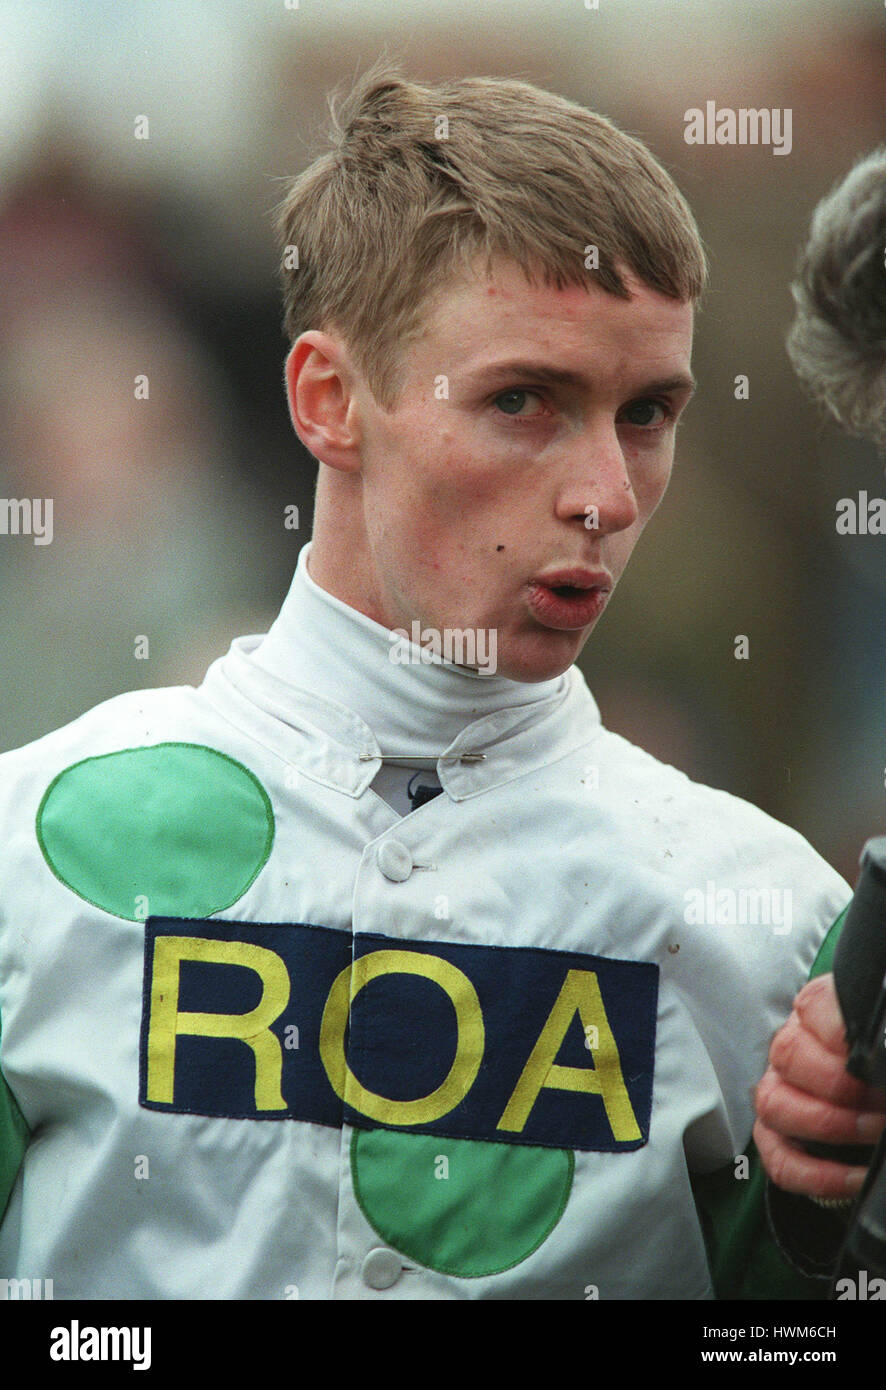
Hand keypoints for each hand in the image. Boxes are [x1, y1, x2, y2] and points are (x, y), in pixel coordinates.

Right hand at [753, 972, 885, 1199]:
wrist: (871, 1091)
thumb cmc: (880, 1066)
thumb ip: (885, 1042)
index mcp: (819, 1011)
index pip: (814, 1007)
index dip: (843, 1033)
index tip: (876, 1057)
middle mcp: (789, 1048)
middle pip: (788, 1055)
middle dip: (840, 1084)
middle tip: (882, 1103)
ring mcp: (777, 1093)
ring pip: (773, 1105)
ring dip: (829, 1125)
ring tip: (875, 1132)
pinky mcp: (775, 1138)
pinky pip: (780, 1162)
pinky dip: (819, 1177)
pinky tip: (858, 1178)